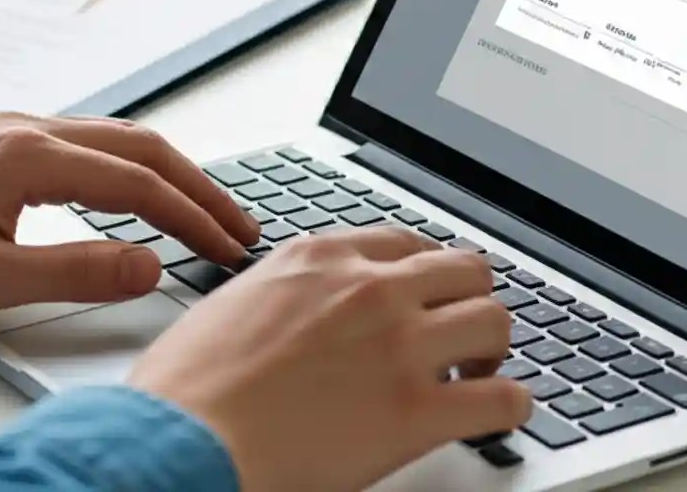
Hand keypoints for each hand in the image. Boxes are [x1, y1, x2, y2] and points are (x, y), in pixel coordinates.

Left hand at [0, 113, 258, 319]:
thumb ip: (76, 270)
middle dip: (198, 185)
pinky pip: (86, 143)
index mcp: (29, 155)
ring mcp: (11, 130)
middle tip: (239, 223)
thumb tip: (150, 265)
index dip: (193, 218)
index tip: (229, 249)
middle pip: (141, 146)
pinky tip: (134, 191)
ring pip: (115, 138)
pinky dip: (129, 167)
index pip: (139, 183)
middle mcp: (27, 128)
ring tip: (202, 207)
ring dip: (166, 172)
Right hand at [128, 227, 532, 491]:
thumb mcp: (230, 306)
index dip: (424, 274)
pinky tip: (493, 416)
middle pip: (463, 269)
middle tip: (460, 332)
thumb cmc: (185, 391)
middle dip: (467, 300)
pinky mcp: (417, 410)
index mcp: (318, 259)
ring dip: (493, 347)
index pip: (404, 244)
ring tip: (478, 373)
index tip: (425, 295)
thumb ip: (284, 296)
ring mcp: (398, 345)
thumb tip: (300, 313)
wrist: (178, 443)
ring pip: (494, 320)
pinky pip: (503, 397)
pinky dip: (508, 406)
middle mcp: (368, 288)